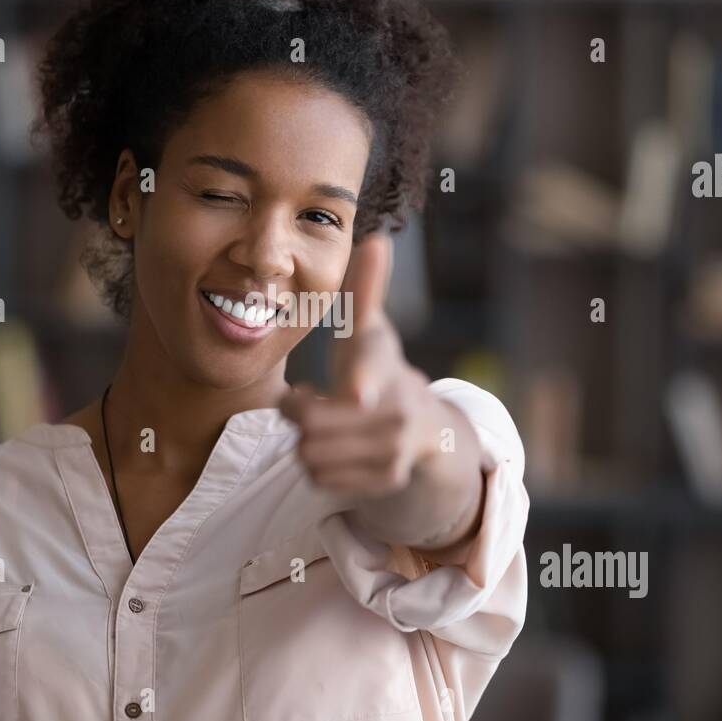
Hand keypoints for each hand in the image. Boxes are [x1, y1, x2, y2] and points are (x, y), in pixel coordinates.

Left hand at [279, 233, 441, 495]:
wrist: (424, 428)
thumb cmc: (378, 368)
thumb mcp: (369, 330)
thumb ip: (366, 289)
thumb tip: (376, 239)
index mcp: (384, 366)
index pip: (369, 373)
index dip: (361, 381)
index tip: (356, 392)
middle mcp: (395, 411)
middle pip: (310, 424)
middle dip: (297, 413)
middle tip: (308, 400)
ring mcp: (393, 450)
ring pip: (310, 455)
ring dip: (305, 442)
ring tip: (324, 424)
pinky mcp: (385, 481)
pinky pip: (320, 480)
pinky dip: (318, 467)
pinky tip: (335, 449)